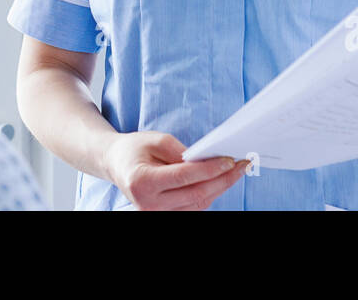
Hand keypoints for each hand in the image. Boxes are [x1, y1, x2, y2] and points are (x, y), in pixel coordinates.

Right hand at [103, 131, 248, 209]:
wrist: (117, 165)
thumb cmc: (135, 149)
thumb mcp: (156, 140)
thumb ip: (182, 151)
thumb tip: (209, 161)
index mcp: (143, 181)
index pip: (183, 177)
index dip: (210, 170)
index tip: (230, 160)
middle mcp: (148, 204)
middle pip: (195, 195)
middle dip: (222, 180)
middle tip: (241, 166)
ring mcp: (155, 215)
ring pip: (198, 205)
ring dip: (219, 188)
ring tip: (234, 172)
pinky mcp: (163, 217)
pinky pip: (193, 208)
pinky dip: (209, 194)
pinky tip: (219, 181)